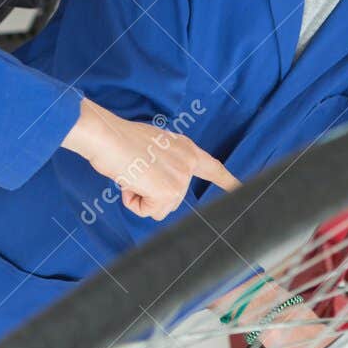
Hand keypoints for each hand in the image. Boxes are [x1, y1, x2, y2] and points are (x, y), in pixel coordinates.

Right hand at [61, 97, 239, 219]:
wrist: (106, 136)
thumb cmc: (117, 139)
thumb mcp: (150, 146)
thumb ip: (163, 162)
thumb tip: (156, 180)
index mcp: (185, 148)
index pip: (212, 168)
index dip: (227, 181)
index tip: (241, 190)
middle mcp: (188, 162)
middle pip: (173, 198)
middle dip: (149, 193)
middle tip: (134, 170)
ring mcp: (180, 177)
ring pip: (160, 207)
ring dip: (140, 196)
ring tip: (131, 173)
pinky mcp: (169, 191)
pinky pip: (148, 211)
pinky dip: (134, 202)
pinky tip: (130, 181)